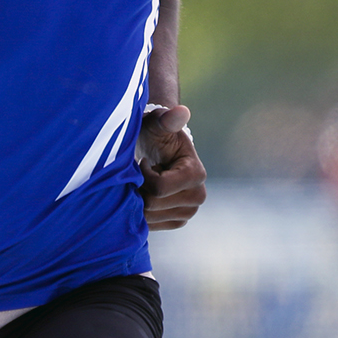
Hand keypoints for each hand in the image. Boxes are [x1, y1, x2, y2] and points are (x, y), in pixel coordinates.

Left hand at [138, 104, 206, 229]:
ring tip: (144, 182)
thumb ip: (167, 120)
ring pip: (149, 217)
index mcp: (196, 174)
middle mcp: (198, 196)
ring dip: (139, 200)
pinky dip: (141, 212)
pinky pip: (151, 225)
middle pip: (153, 205)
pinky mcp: (178, 221)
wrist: (157, 150)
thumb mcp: (158, 124)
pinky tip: (144, 194)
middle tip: (141, 173)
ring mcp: (189, 212)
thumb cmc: (155, 134)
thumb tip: (181, 112)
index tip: (144, 162)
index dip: (143, 176)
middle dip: (139, 189)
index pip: (159, 188)